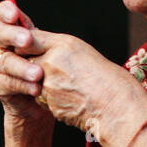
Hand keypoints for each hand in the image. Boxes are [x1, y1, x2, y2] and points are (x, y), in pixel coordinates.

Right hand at [0, 2, 52, 125]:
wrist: (38, 96)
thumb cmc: (44, 64)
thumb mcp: (46, 49)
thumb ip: (41, 40)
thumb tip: (45, 37)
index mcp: (10, 29)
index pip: (3, 14)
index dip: (6, 11)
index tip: (14, 15)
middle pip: (0, 35)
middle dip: (13, 36)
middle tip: (27, 40)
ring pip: (5, 61)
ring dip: (22, 67)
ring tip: (38, 73)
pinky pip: (8, 83)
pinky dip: (23, 85)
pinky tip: (36, 88)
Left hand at [22, 27, 146, 146]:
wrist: (118, 106)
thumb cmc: (108, 79)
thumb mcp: (84, 53)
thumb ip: (59, 50)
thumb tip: (39, 51)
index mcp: (63, 44)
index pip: (30, 40)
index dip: (28, 47)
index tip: (30, 51)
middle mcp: (52, 61)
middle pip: (27, 62)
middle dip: (35, 69)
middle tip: (52, 74)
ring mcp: (49, 84)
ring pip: (34, 83)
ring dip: (45, 86)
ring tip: (70, 90)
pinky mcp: (50, 104)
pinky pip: (43, 100)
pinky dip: (53, 101)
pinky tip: (73, 101)